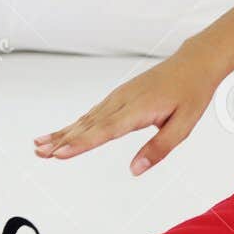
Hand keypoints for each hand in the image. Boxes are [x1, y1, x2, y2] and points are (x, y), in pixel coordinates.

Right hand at [32, 42, 229, 174]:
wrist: (195, 63)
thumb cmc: (191, 93)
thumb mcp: (184, 125)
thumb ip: (159, 149)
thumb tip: (135, 170)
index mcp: (139, 108)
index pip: (105, 130)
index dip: (81, 144)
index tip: (60, 154)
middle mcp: (123, 101)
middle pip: (89, 125)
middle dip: (62, 141)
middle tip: (39, 154)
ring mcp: (119, 97)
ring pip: (87, 118)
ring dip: (63, 133)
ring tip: (39, 146)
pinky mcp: (119, 96)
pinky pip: (93, 113)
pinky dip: (75, 124)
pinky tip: (62, 133)